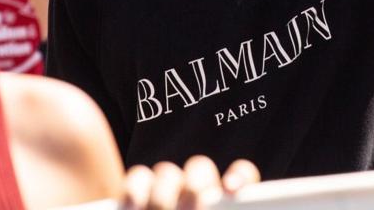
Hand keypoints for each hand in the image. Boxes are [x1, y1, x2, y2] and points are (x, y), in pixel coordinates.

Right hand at [121, 157, 259, 209]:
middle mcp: (198, 188)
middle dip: (194, 187)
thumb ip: (221, 207)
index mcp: (226, 198)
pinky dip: (133, 190)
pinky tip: (132, 207)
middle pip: (200, 169)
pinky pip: (138, 178)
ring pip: (167, 173)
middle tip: (190, 209)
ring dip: (162, 195)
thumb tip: (221, 195)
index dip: (238, 177)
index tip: (231, 189)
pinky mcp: (139, 192)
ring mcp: (168, 187)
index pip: (241, 174)